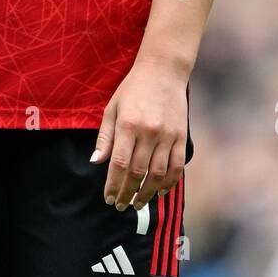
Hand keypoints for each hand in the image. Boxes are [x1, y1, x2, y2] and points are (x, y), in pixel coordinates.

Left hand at [90, 56, 188, 209]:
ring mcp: (167, 135)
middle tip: (121, 206)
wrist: (163, 70)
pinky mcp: (182, 135)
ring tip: (138, 203)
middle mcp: (148, 132)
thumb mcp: (112, 108)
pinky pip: (177, 166)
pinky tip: (160, 192)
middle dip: (127, 194)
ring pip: (158, 174)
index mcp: (127, 125)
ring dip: (147, 193)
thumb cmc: (133, 89)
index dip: (113, 185)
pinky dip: (169, 182)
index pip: (118, 164)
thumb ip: (104, 137)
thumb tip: (95, 162)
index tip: (108, 199)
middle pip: (137, 173)